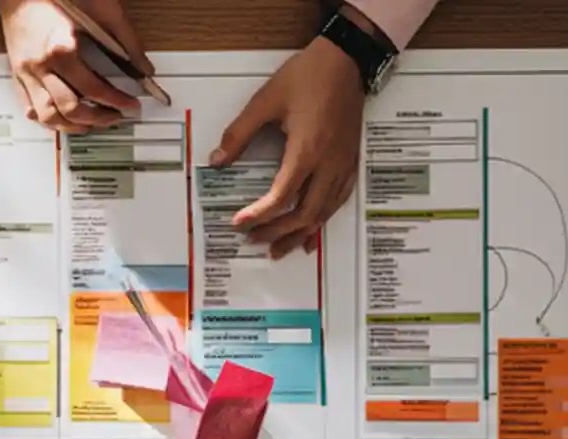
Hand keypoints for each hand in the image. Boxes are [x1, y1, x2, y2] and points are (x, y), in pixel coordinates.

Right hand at [0, 0, 152, 132]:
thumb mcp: (101, 9)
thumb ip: (127, 38)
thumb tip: (143, 66)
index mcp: (61, 48)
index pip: (93, 89)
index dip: (117, 102)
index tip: (130, 106)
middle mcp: (41, 64)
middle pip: (70, 109)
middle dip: (96, 119)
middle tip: (113, 118)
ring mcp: (26, 72)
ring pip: (47, 116)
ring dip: (71, 126)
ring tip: (89, 124)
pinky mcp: (18, 74)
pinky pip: (30, 108)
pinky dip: (47, 119)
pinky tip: (60, 118)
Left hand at [210, 35, 364, 257]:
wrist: (346, 61)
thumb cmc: (309, 77)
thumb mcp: (266, 101)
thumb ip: (240, 134)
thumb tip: (218, 159)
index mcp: (307, 150)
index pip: (281, 196)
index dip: (259, 214)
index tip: (239, 223)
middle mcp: (329, 163)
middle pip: (304, 212)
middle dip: (277, 231)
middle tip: (253, 240)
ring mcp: (342, 165)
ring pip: (324, 213)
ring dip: (299, 234)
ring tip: (278, 249)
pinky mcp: (349, 162)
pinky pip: (337, 202)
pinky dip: (322, 222)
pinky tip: (310, 235)